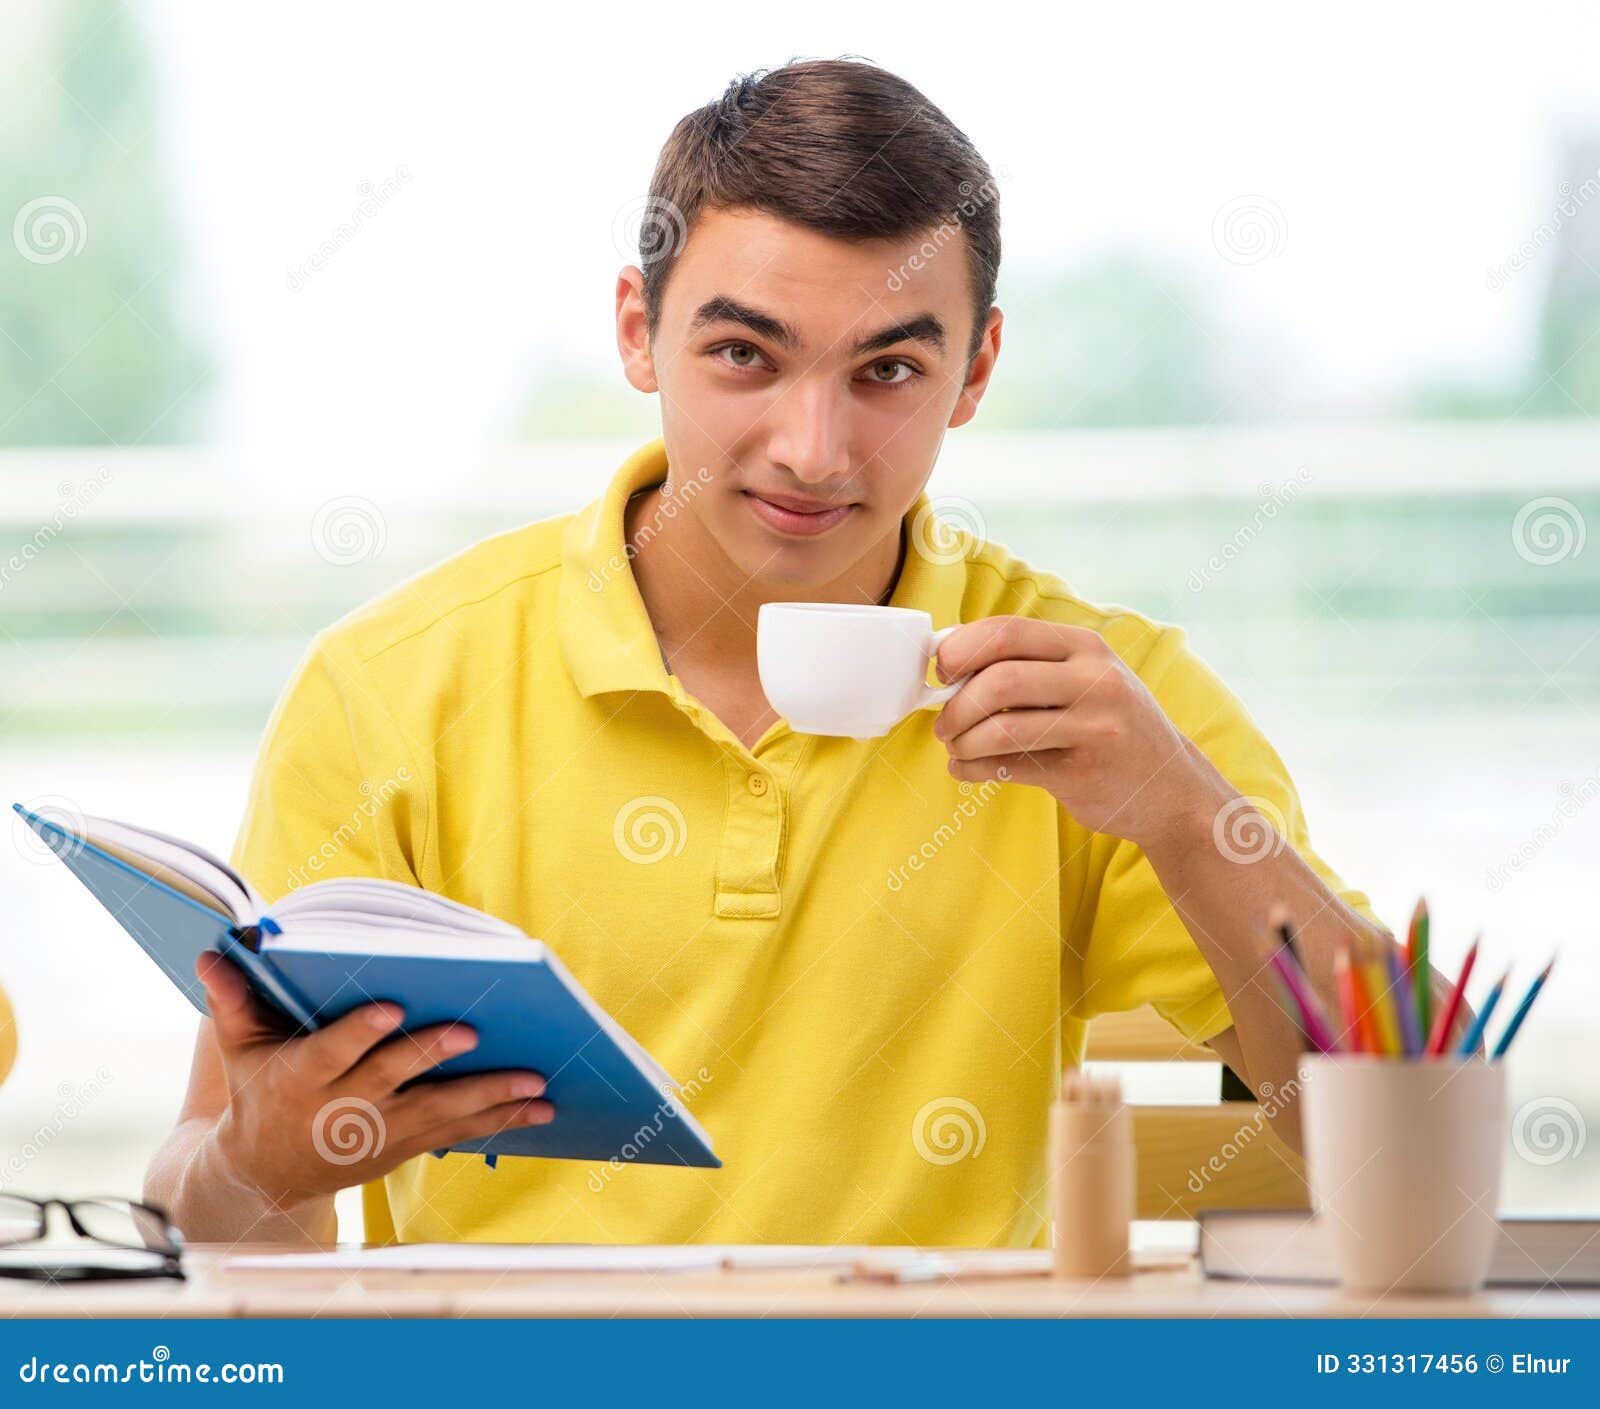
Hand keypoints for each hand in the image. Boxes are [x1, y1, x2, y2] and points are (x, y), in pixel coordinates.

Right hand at [195, 951, 553, 1205]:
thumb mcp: (239, 1049)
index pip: (333, 1052)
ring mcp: (380, 1132)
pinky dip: (501, 1121)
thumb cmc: (259, 1091)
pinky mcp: (406, 1147)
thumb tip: (211, 952)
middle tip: (472, 1032)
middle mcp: (344, 1107)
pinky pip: (458, 1133)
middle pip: (394, 1080)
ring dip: (490, 1097)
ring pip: (439, 1112)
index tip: (392, 1009)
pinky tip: (542, 1107)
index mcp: (303, 1077)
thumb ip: (232, 1000)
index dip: (361, 1033)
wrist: (265, 1173)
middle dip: (432, 1056)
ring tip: (536, 1081)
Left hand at [931, 616, 1214, 849]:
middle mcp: (1096, 681)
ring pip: (1000, 729)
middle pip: (999, 680)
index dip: (960, 649)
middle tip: (943, 724)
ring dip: (961, 741)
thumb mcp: (1085, 678)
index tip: (941, 672)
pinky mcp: (1084, 773)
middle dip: (956, 704)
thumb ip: (1029, 662)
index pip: (1007, 631)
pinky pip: (1008, 768)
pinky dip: (971, 769)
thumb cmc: (1110, 725)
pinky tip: (965, 769)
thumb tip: (948, 652)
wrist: (1174, 788)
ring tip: (955, 747)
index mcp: (1086, 647)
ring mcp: (1094, 728)